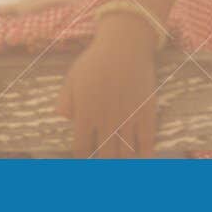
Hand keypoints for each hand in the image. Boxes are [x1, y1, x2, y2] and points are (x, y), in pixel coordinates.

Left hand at [57, 17, 159, 156]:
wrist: (125, 45)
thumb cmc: (96, 60)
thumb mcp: (72, 78)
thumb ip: (65, 102)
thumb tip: (64, 120)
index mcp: (86, 114)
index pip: (82, 149)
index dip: (83, 158)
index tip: (86, 159)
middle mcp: (107, 121)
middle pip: (105, 156)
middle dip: (104, 166)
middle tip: (104, 166)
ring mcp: (128, 119)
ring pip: (125, 154)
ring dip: (122, 163)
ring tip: (121, 167)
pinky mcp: (146, 113)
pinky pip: (146, 142)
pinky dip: (144, 156)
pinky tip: (141, 161)